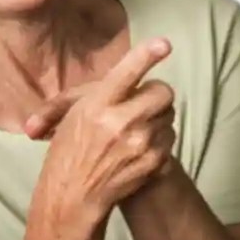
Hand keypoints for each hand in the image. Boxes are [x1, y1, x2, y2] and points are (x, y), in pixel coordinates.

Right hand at [28, 38, 177, 226]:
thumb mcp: (69, 114)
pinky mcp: (154, 162)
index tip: (163, 44)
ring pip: (169, 115)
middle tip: (143, 101)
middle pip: (163, 92)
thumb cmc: (68, 148)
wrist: (74, 195)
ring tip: (137, 128)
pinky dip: (160, 140)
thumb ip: (92, 90)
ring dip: (158, 117)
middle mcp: (121, 122)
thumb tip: (132, 64)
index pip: (127, 73)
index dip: (146, 56)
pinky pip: (171, 139)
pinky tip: (141, 147)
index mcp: (97, 106)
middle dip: (156, 93)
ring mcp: (141, 144)